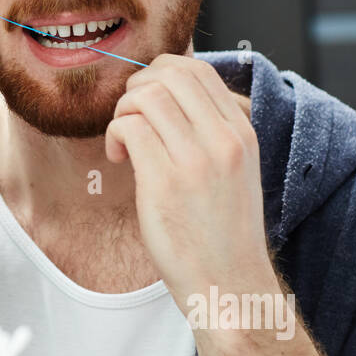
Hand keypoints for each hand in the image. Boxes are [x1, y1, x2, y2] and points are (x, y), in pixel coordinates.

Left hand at [105, 55, 274, 302]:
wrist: (229, 284)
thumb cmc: (223, 233)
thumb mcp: (235, 170)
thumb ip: (210, 133)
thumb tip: (168, 99)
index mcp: (241, 132)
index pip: (199, 70)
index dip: (161, 73)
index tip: (148, 100)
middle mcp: (223, 139)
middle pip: (169, 73)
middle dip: (138, 86)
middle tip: (130, 116)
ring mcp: (195, 159)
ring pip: (146, 96)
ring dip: (123, 111)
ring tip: (124, 141)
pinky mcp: (165, 182)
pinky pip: (129, 127)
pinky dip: (115, 134)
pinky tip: (119, 158)